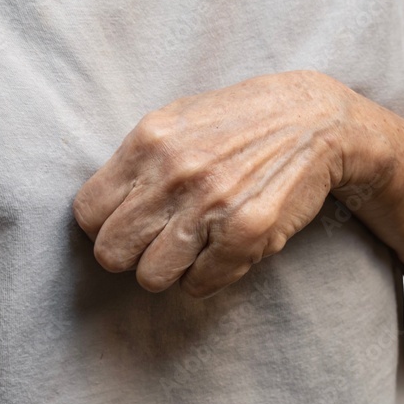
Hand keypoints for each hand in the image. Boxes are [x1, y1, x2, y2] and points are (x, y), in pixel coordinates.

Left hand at [73, 70, 358, 297]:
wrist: (315, 119)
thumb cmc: (241, 121)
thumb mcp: (178, 119)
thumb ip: (138, 161)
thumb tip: (101, 211)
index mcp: (148, 141)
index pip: (88, 213)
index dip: (105, 225)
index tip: (128, 223)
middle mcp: (174, 174)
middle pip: (111, 252)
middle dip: (131, 253)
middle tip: (156, 242)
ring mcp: (210, 205)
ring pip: (151, 276)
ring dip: (168, 270)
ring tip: (190, 249)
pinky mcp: (246, 233)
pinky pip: (199, 284)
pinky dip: (207, 275)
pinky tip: (221, 250)